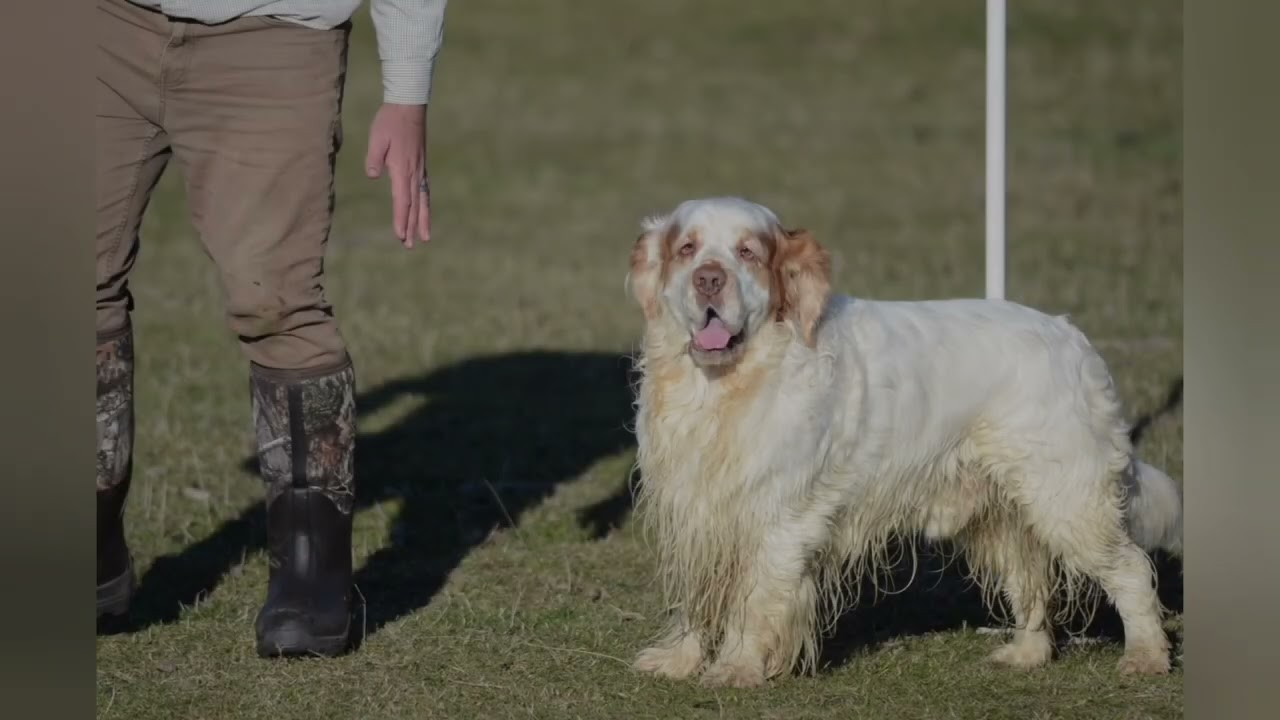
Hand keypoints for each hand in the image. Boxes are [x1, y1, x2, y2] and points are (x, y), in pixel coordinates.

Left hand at [365, 103, 430, 247]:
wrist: (409, 106)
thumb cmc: (389, 121)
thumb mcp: (377, 138)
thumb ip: (374, 158)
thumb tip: (373, 176)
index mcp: (402, 169)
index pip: (402, 200)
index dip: (400, 219)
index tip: (399, 235)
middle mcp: (414, 173)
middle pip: (414, 206)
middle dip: (411, 227)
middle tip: (409, 245)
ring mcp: (420, 170)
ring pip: (423, 201)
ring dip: (422, 220)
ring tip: (425, 238)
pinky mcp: (421, 166)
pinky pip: (425, 191)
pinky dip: (425, 205)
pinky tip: (424, 212)